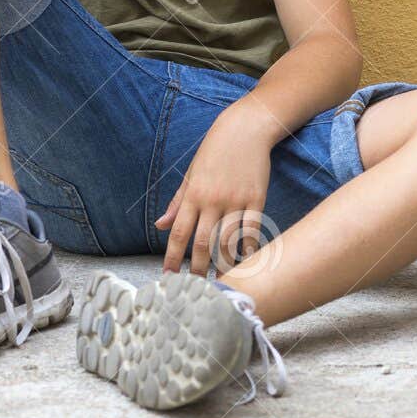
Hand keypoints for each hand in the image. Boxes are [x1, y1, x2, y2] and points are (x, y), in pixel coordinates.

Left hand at [154, 103, 275, 275]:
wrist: (244, 129)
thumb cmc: (214, 151)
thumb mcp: (190, 173)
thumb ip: (177, 202)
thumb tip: (160, 225)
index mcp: (193, 193)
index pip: (178, 232)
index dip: (171, 257)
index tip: (168, 277)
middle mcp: (213, 199)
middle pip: (202, 242)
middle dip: (197, 269)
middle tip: (196, 288)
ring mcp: (236, 199)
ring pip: (228, 241)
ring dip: (223, 264)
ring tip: (220, 280)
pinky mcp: (256, 198)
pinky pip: (252, 230)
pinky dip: (248, 248)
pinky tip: (245, 261)